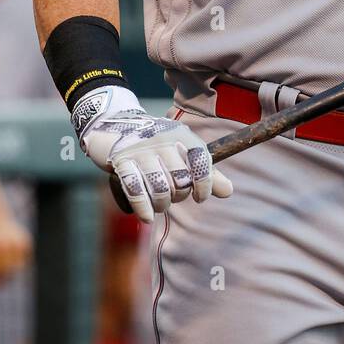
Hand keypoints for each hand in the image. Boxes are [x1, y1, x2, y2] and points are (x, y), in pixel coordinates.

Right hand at [73, 85, 232, 222]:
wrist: (115, 126)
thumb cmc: (156, 144)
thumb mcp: (182, 151)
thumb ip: (206, 171)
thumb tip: (228, 191)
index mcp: (181, 136)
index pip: (201, 161)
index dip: (205, 184)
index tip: (200, 197)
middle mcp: (162, 140)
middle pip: (180, 180)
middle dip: (179, 196)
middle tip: (174, 196)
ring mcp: (141, 150)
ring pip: (160, 188)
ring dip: (162, 204)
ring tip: (161, 204)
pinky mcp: (121, 161)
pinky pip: (135, 190)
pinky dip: (143, 208)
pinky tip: (147, 217)